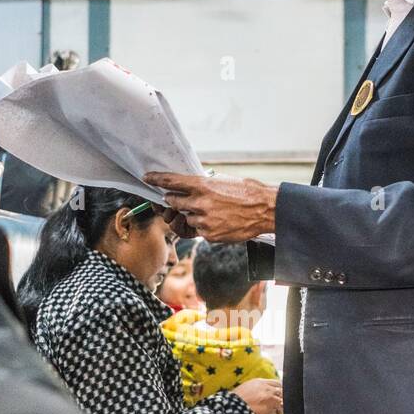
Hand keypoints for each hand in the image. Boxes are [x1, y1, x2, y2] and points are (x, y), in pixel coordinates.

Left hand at [145, 172, 277, 241]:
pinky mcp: (209, 235)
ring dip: (191, 215)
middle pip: (173, 202)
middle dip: (173, 200)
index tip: (147, 177)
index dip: (157, 179)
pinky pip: (197, 231)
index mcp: (202, 185)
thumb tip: (190, 185)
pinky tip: (217, 220)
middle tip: (178, 199)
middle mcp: (199, 203)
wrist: (265, 210)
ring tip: (209, 211)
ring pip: (185, 218)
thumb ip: (204, 183)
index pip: (171, 181)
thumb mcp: (223, 180)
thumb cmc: (247, 192)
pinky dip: (202, 226)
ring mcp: (203, 221)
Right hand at [234, 378, 282, 413]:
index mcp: (261, 382)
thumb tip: (268, 390)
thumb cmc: (236, 400)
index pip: (277, 383)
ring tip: (267, 413)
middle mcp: (268, 390)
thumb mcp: (247, 387)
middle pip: (282, 394)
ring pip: (281, 406)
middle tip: (275, 405)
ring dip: (276, 410)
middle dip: (280, 400)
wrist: (231, 409)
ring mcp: (270, 401)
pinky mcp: (269, 412)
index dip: (279, 390)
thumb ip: (259, 387)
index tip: (278, 395)